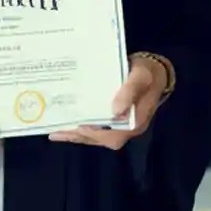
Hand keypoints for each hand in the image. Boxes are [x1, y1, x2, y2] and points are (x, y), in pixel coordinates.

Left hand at [48, 53, 168, 150]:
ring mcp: (120, 128)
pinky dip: (80, 130)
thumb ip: (130, 91)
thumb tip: (116, 110)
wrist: (156, 72)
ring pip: (95, 136)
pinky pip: (96, 130)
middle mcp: (127, 130)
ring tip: (55, 131)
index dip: (92, 132)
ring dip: (75, 135)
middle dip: (77, 135)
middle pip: (99, 138)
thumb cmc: (148, 73)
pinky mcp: (114, 122)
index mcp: (135, 122)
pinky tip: (65, 128)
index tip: (74, 126)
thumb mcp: (141, 76)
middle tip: (56, 130)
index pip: (111, 134)